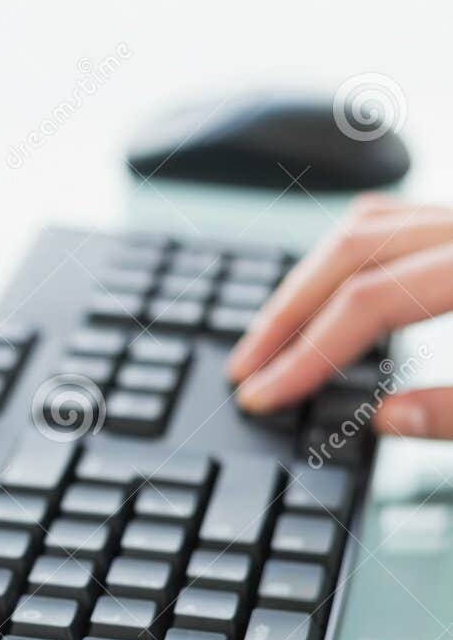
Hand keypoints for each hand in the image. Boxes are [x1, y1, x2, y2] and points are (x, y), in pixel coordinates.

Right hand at [228, 193, 452, 432]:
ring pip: (365, 225)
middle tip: (247, 366)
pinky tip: (327, 293)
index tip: (266, 394)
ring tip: (274, 334)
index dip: (308, 353)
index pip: (368, 301)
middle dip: (288, 314)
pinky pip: (392, 220)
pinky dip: (348, 255)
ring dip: (309, 280)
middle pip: (352, 251)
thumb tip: (387, 419)